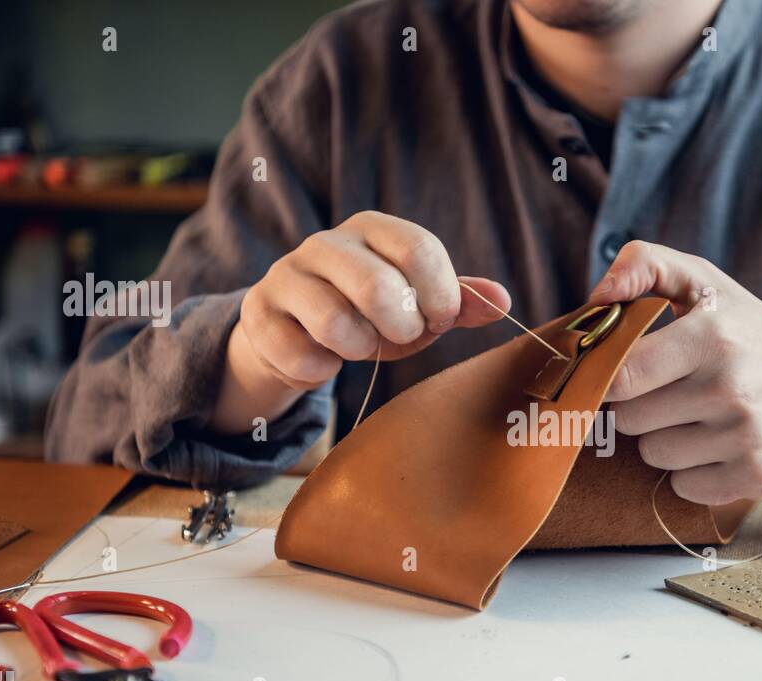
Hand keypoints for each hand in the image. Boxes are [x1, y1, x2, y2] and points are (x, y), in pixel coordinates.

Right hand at [213, 212, 509, 433]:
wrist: (294, 333)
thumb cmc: (369, 315)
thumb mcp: (417, 305)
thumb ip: (457, 301)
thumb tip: (501, 301)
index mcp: (373, 229)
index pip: (418, 249)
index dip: (439, 295)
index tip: (440, 320)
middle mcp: (326, 243)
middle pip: (378, 285)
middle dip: (401, 327)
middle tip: (400, 336)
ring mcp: (286, 275)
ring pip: (336, 322)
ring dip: (360, 349)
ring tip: (360, 346)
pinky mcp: (259, 314)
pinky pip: (302, 356)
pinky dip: (322, 369)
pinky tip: (322, 359)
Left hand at [588, 242, 761, 504]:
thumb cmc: (749, 329)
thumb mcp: (703, 280)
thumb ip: (644, 264)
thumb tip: (598, 296)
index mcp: (711, 335)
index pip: (622, 376)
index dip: (607, 378)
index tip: (619, 373)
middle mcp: (731, 386)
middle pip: (630, 420)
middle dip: (637, 407)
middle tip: (667, 391)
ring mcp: (747, 434)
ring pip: (654, 455)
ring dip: (663, 440)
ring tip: (695, 417)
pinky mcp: (758, 472)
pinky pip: (684, 487)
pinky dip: (690, 473)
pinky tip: (714, 447)